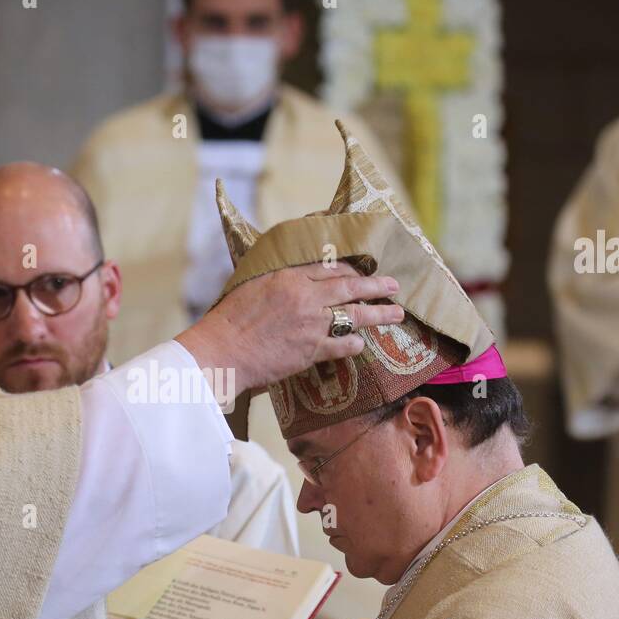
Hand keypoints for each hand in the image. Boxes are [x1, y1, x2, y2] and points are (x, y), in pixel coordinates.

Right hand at [176, 261, 405, 393]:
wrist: (222, 351)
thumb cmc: (229, 320)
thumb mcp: (251, 286)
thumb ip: (275, 280)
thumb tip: (288, 279)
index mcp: (289, 276)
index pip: (329, 267)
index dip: (350, 269)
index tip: (362, 270)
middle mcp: (305, 296)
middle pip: (350, 286)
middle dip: (376, 285)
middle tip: (394, 285)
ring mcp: (311, 323)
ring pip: (356, 315)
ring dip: (379, 314)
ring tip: (396, 313)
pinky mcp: (311, 350)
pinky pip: (344, 345)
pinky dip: (355, 344)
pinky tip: (361, 344)